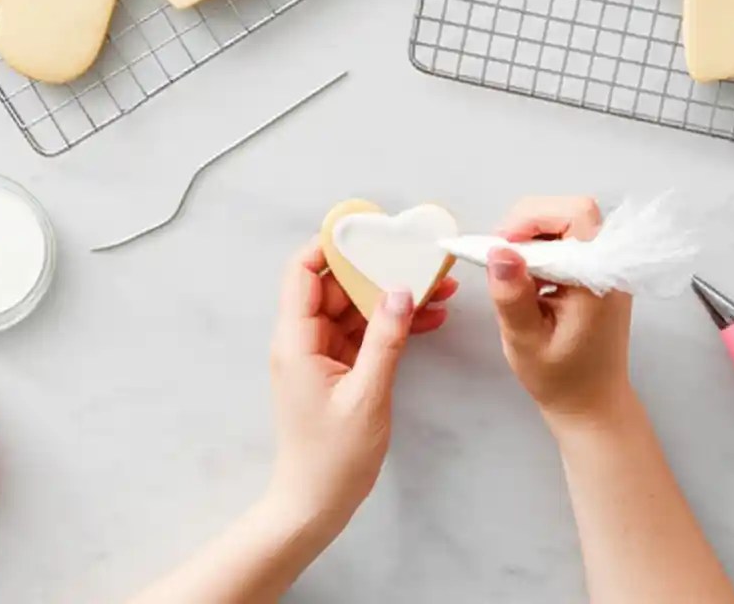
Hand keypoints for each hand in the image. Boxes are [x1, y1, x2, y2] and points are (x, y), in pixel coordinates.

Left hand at [267, 239, 456, 524]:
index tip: (369, 230)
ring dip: (391, 297)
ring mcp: (319, 355)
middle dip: (377, 269)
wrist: (315, 504)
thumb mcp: (367, 395)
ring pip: (354, 308)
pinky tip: (426, 318)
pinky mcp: (335, 369)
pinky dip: (390, 324)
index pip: (303, 271)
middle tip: (417, 259)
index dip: (331, 244)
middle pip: (335, 285)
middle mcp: (302, 340)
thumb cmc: (331, 458)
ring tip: (437, 288)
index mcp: (296, 340)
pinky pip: (363, 333)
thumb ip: (385, 339)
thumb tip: (401, 291)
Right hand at [486, 197, 633, 422]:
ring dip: (533, 238)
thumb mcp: (525, 341)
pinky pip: (568, 243)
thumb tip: (498, 252)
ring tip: (512, 273)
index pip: (576, 215)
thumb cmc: (561, 379)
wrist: (592, 404)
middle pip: (572, 211)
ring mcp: (606, 268)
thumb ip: (512, 296)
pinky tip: (528, 280)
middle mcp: (610, 266)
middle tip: (501, 257)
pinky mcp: (596, 274)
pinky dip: (541, 251)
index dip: (533, 219)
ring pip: (568, 223)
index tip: (503, 247)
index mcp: (599, 279)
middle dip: (529, 224)